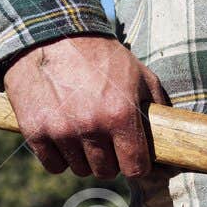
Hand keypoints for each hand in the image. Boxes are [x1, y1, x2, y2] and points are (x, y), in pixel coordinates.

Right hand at [2, 36, 170, 179]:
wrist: (50, 35)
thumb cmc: (101, 57)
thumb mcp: (139, 75)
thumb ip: (157, 107)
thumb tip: (171, 139)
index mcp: (121, 114)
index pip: (135, 168)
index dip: (136, 164)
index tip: (133, 156)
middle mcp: (91, 126)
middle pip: (107, 171)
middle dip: (110, 160)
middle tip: (106, 140)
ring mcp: (60, 130)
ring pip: (80, 169)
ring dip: (84, 158)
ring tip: (83, 132)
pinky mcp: (34, 130)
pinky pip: (54, 165)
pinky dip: (59, 157)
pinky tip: (63, 136)